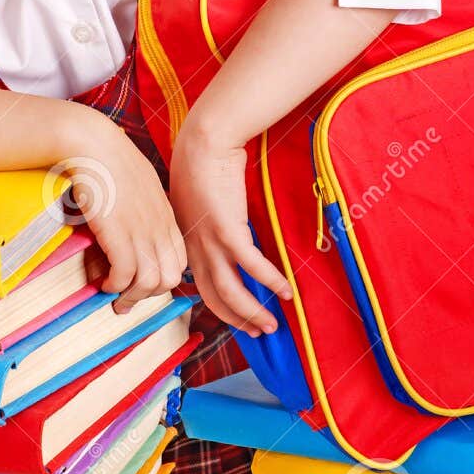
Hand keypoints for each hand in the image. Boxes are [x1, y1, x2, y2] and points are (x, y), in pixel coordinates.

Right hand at [62, 111, 187, 315]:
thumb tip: (131, 222)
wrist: (93, 143)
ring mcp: (141, 230)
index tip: (143, 285)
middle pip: (172, 277)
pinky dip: (115, 286)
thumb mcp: (139, 183)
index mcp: (165, 215)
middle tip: (127, 298)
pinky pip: (125, 275)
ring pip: (151, 282)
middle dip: (150, 295)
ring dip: (132, 296)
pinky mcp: (119, 233)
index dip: (163, 279)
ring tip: (114, 295)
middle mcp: (158, 226)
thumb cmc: (109, 158)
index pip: (180, 260)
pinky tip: (103, 282)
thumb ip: (144, 205)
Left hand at [167, 116, 293, 335]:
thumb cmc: (203, 165)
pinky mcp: (227, 229)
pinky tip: (286, 291)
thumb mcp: (198, 204)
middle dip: (239, 320)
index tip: (241, 321)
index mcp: (188, 244)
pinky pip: (251, 265)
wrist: (204, 141)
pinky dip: (270, 281)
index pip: (203, 288)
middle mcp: (195, 248)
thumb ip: (208, 227)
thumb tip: (228, 238)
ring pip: (231, 290)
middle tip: (261, 332)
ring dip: (254, 312)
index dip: (222, 309)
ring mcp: (209, 241)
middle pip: (216, 297)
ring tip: (273, 325)